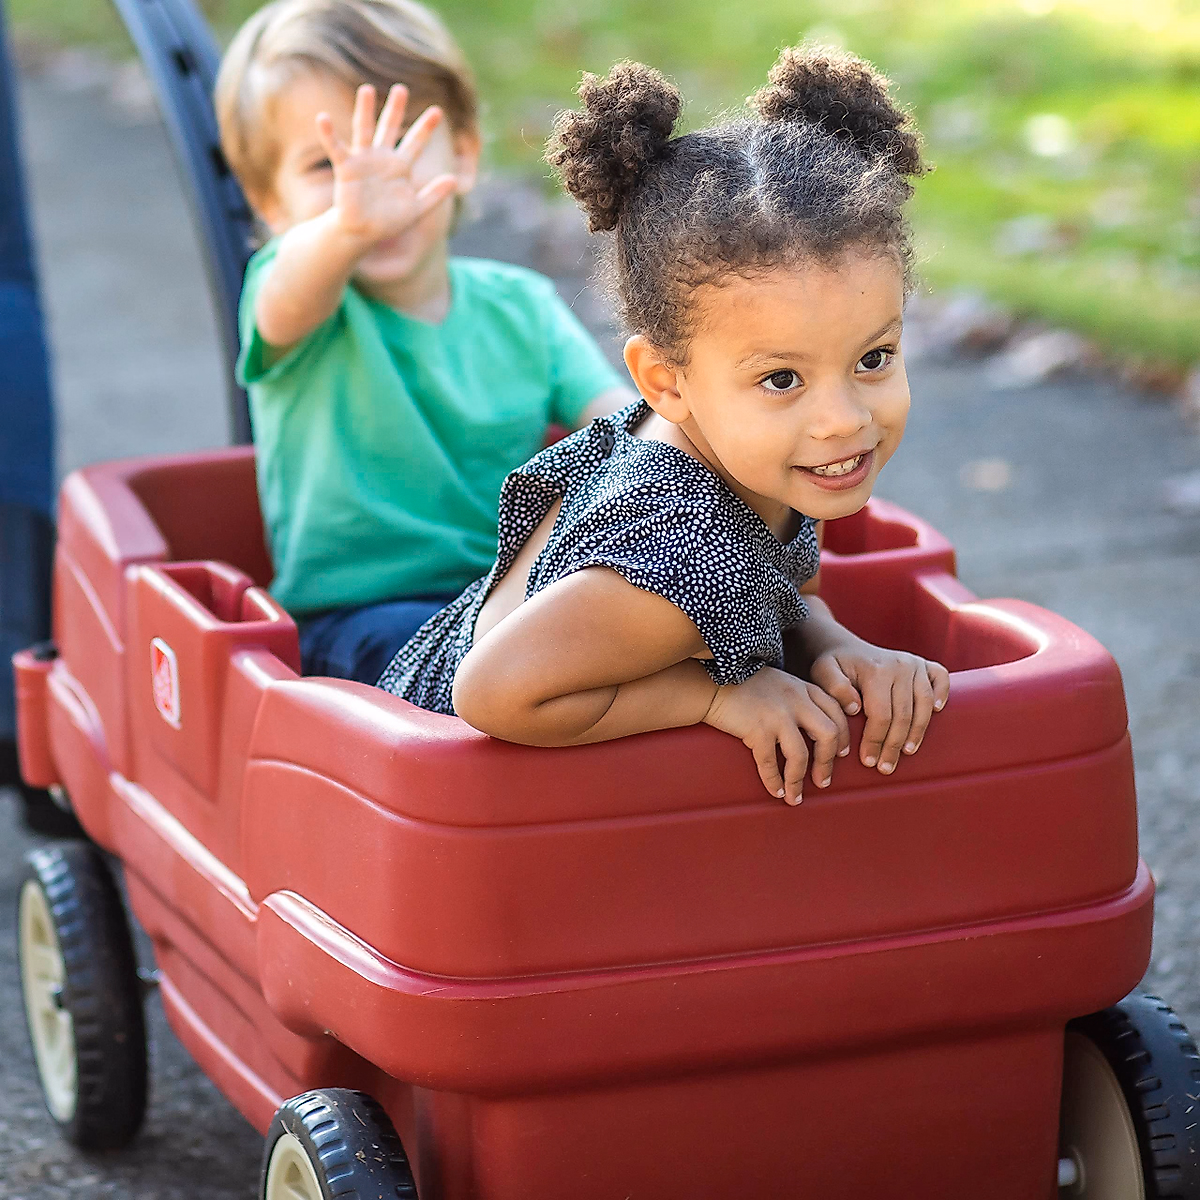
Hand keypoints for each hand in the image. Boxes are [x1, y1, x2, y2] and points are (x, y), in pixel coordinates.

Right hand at [316, 83, 458, 246]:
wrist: (363, 233)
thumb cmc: (389, 222)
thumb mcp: (416, 209)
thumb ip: (434, 195)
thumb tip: (454, 180)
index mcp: (401, 167)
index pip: (416, 142)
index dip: (425, 128)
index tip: (437, 110)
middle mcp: (382, 158)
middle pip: (389, 128)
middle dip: (396, 110)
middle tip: (401, 89)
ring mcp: (363, 161)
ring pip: (364, 130)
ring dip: (365, 111)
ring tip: (367, 90)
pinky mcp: (346, 169)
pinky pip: (337, 148)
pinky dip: (329, 134)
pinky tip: (323, 118)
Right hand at [703, 667, 849, 805]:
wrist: (711, 683)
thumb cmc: (743, 685)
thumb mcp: (779, 683)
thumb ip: (798, 698)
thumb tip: (813, 727)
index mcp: (803, 688)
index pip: (836, 713)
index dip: (844, 736)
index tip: (842, 754)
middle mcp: (796, 700)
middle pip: (828, 734)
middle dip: (828, 762)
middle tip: (823, 781)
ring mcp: (777, 715)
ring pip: (801, 755)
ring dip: (799, 780)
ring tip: (796, 797)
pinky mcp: (757, 729)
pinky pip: (771, 763)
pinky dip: (774, 781)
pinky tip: (776, 791)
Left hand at [808, 637, 949, 775]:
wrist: (843, 647)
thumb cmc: (832, 666)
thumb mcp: (822, 672)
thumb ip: (834, 688)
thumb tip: (855, 707)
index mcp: (875, 670)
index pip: (881, 715)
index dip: (876, 741)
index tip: (868, 761)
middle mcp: (899, 665)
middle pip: (904, 714)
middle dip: (894, 745)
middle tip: (886, 768)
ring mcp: (914, 663)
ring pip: (924, 704)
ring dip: (918, 731)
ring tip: (907, 752)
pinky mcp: (923, 663)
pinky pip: (940, 677)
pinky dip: (942, 694)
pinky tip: (937, 712)